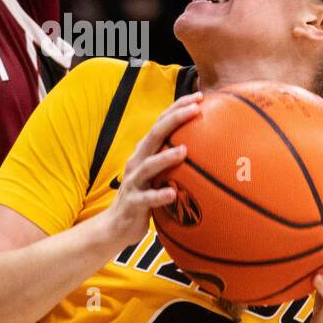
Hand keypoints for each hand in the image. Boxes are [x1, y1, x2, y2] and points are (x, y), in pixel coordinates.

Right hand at [96, 91, 201, 247]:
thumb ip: (174, 161)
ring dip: (166, 157)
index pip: (161, 123)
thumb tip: (207, 150)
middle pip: (155, 134)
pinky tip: (173, 193)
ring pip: (149, 165)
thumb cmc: (144, 197)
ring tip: (184, 150)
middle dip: (175, 119)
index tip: (200, 96)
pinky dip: (159, 195)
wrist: (115, 226)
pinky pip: (147, 199)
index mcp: (145, 152)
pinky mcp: (133, 203)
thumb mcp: (158, 175)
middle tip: (196, 108)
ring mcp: (134, 182)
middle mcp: (137, 162)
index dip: (178, 107)